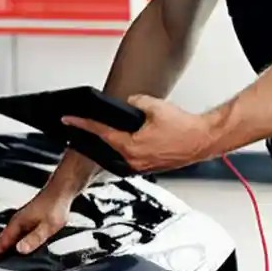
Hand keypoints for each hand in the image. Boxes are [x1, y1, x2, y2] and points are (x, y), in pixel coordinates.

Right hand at [0, 186, 72, 265]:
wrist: (60, 191)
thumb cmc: (55, 206)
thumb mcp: (47, 226)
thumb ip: (34, 238)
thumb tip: (20, 249)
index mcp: (18, 223)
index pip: (2, 242)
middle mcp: (18, 222)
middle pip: (3, 240)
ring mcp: (23, 221)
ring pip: (9, 237)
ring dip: (3, 247)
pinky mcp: (29, 221)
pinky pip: (16, 234)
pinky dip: (12, 242)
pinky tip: (17, 246)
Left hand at [63, 94, 219, 173]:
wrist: (202, 139)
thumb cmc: (184, 127)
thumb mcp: (154, 106)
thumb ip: (135, 102)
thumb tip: (129, 104)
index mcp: (130, 146)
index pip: (99, 132)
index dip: (81, 124)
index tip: (68, 120)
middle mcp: (133, 160)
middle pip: (106, 146)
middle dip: (96, 135)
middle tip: (84, 126)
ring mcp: (142, 167)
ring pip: (119, 154)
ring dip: (113, 143)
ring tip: (108, 132)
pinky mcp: (151, 167)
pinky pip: (132, 158)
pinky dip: (127, 148)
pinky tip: (130, 140)